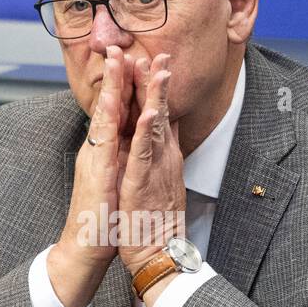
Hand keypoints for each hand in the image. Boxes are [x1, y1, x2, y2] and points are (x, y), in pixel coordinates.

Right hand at [57, 45, 134, 266]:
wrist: (86, 249)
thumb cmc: (102, 220)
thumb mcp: (112, 184)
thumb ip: (115, 161)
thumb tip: (123, 146)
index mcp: (102, 151)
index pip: (113, 112)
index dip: (120, 86)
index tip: (128, 62)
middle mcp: (97, 151)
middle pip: (107, 106)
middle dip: (114, 76)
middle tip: (119, 47)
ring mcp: (97, 160)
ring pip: (107, 116)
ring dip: (114, 87)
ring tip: (121, 61)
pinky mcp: (101, 174)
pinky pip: (113, 143)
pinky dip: (122, 122)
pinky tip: (131, 105)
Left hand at [116, 53, 185, 276]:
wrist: (156, 253)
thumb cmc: (151, 220)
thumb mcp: (158, 181)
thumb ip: (160, 157)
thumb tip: (162, 139)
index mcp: (162, 156)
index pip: (158, 115)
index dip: (155, 89)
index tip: (153, 62)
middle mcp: (163, 157)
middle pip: (161, 112)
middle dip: (158, 83)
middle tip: (159, 53)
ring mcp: (155, 167)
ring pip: (155, 125)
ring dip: (155, 97)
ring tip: (157, 70)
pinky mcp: (144, 181)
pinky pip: (144, 153)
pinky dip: (146, 132)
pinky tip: (147, 113)